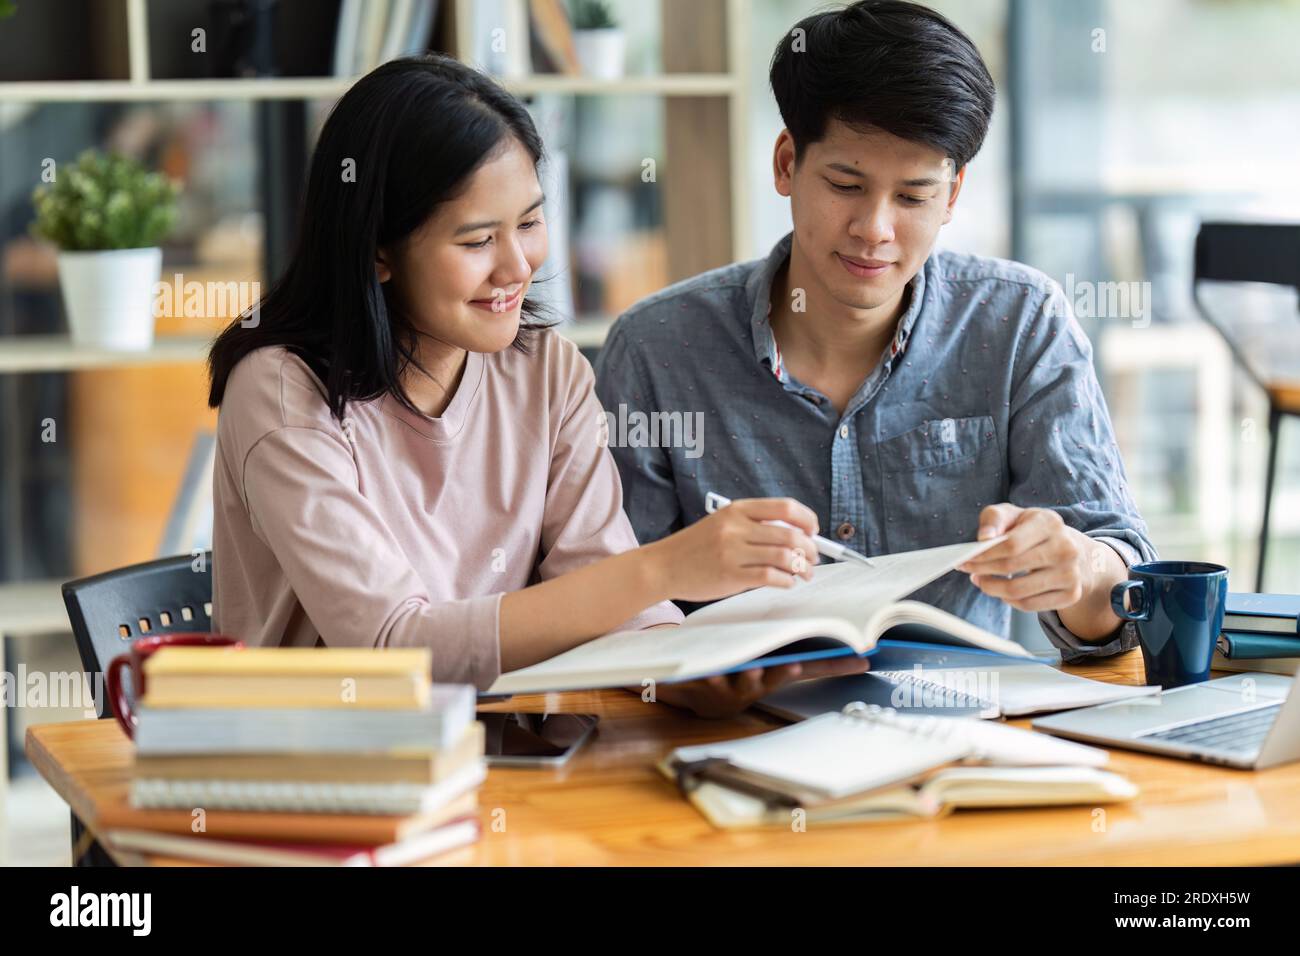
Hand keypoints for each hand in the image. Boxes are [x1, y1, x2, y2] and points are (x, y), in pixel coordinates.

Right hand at [645, 497, 819, 602]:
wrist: (663, 566)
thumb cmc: (696, 547)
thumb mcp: (723, 523)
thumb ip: (754, 524)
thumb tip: (796, 534)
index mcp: (737, 510)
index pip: (785, 507)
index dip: (807, 519)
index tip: (813, 530)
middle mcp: (736, 528)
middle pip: (790, 535)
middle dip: (810, 549)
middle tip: (813, 558)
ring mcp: (732, 552)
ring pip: (785, 557)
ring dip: (803, 568)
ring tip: (804, 574)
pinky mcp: (730, 576)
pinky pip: (771, 577)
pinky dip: (786, 581)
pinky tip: (786, 582)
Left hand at [650, 655, 871, 718]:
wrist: (687, 683)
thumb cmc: (732, 662)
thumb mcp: (759, 649)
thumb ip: (782, 635)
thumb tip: (815, 610)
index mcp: (774, 670)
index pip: (811, 667)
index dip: (837, 665)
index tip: (861, 660)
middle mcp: (759, 684)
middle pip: (780, 679)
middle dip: (788, 673)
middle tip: (796, 665)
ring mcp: (733, 689)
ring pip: (746, 683)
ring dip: (751, 676)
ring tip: (751, 668)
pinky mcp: (708, 687)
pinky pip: (711, 680)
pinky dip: (713, 676)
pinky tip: (711, 671)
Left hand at [956, 503, 1092, 611]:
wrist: (1073, 549)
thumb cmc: (1033, 530)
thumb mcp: (1014, 515)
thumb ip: (994, 519)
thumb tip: (984, 538)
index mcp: (1050, 523)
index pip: (1010, 544)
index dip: (984, 555)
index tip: (965, 559)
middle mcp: (1066, 548)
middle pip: (1011, 567)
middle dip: (982, 571)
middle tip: (968, 571)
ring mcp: (1071, 573)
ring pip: (1018, 591)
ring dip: (992, 589)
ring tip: (982, 581)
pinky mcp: (1072, 594)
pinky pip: (1029, 605)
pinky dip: (1009, 601)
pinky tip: (1003, 591)